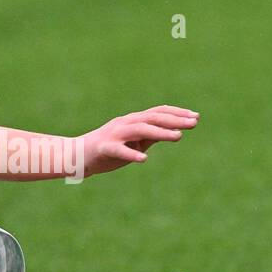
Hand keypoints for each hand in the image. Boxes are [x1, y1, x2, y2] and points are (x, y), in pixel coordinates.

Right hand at [77, 105, 198, 177]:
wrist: (76, 156)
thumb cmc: (108, 150)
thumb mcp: (134, 142)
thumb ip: (150, 137)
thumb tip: (174, 132)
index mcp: (132, 121)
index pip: (157, 112)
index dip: (177, 113)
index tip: (195, 116)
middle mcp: (124, 123)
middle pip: (152, 118)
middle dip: (174, 120)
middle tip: (194, 123)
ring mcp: (114, 134)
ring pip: (139, 130)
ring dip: (159, 132)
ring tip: (178, 137)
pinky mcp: (104, 148)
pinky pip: (119, 150)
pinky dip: (131, 154)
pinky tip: (144, 160)